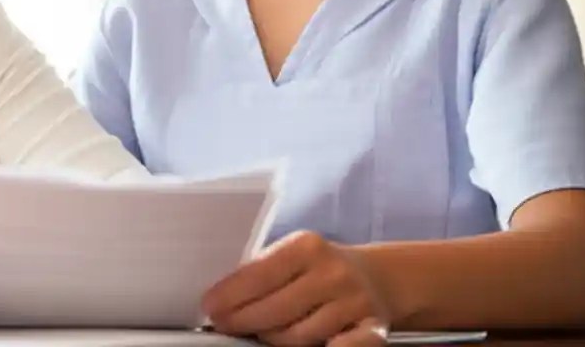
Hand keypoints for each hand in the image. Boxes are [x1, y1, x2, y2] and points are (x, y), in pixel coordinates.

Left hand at [202, 231, 387, 346]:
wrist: (375, 277)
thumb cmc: (318, 268)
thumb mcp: (291, 256)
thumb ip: (261, 272)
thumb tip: (220, 299)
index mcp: (306, 247)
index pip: (259, 275)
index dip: (229, 295)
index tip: (210, 307)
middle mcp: (333, 273)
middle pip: (275, 310)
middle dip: (242, 321)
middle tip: (226, 325)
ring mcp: (355, 302)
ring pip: (298, 336)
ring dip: (274, 338)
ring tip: (263, 331)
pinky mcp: (374, 329)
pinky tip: (313, 344)